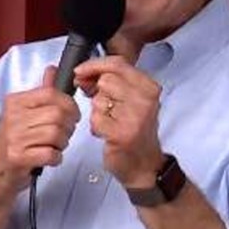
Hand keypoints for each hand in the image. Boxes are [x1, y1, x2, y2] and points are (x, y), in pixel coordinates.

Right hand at [0, 66, 79, 197]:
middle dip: (68, 127)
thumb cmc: (13, 143)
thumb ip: (40, 92)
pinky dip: (56, 158)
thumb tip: (52, 70)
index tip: (71, 115)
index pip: (51, 93)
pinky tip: (49, 158)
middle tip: (63, 135)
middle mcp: (12, 117)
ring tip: (54, 147)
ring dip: (62, 144)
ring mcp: (14, 138)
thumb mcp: (23, 114)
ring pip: (57, 134)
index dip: (69, 105)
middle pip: (58, 115)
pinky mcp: (18, 157)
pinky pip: (51, 154)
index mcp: (14, 102)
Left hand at [73, 56, 164, 187]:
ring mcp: (135, 117)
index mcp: (148, 87)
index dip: (94, 65)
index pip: (117, 63)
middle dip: (96, 92)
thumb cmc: (134, 132)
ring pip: (98, 100)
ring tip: (111, 122)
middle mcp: (145, 100)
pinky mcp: (122, 133)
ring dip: (98, 112)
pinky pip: (95, 119)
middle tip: (102, 105)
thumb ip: (109, 82)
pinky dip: (96, 126)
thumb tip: (83, 72)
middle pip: (105, 80)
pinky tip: (107, 133)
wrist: (144, 164)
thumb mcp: (129, 100)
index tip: (80, 71)